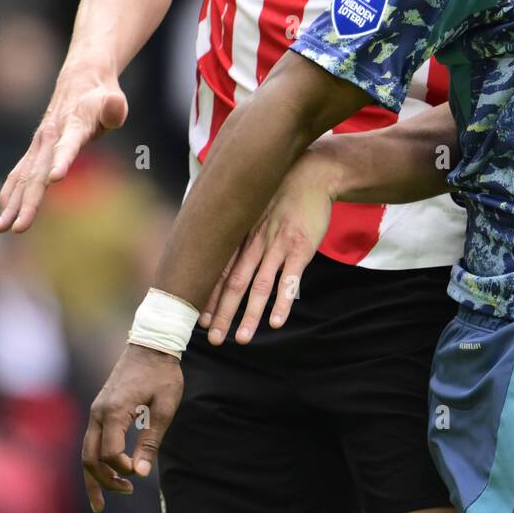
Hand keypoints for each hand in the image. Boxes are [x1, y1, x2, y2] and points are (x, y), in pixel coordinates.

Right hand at [0, 65, 127, 232]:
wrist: (79, 79)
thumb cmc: (101, 97)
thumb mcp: (113, 100)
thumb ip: (114, 108)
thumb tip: (115, 105)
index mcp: (73, 126)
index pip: (67, 146)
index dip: (61, 160)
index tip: (55, 179)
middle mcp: (50, 137)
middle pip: (38, 173)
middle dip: (28, 202)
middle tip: (19, 227)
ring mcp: (39, 143)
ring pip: (24, 177)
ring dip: (12, 203)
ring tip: (2, 227)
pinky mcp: (35, 149)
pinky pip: (19, 172)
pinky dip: (10, 191)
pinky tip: (4, 210)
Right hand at [82, 344, 182, 512]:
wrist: (151, 344)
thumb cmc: (162, 374)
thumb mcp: (164, 406)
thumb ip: (151, 439)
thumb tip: (141, 472)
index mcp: (114, 411)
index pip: (109, 453)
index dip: (124, 468)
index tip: (141, 469)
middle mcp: (98, 412)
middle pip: (90, 458)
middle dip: (104, 481)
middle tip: (126, 492)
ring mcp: (96, 410)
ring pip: (85, 452)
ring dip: (94, 476)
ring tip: (103, 500)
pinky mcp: (99, 409)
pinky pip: (91, 441)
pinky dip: (95, 461)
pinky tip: (105, 474)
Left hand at [200, 152, 337, 346]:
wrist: (314, 173)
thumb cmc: (281, 191)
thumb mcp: (253, 205)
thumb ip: (239, 228)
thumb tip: (220, 245)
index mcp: (242, 234)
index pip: (219, 270)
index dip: (209, 297)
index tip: (199, 320)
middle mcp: (255, 243)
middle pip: (234, 284)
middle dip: (223, 313)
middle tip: (214, 339)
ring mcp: (278, 246)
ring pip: (260, 286)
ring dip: (250, 314)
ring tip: (242, 339)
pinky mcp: (301, 249)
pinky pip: (291, 280)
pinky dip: (283, 302)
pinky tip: (277, 322)